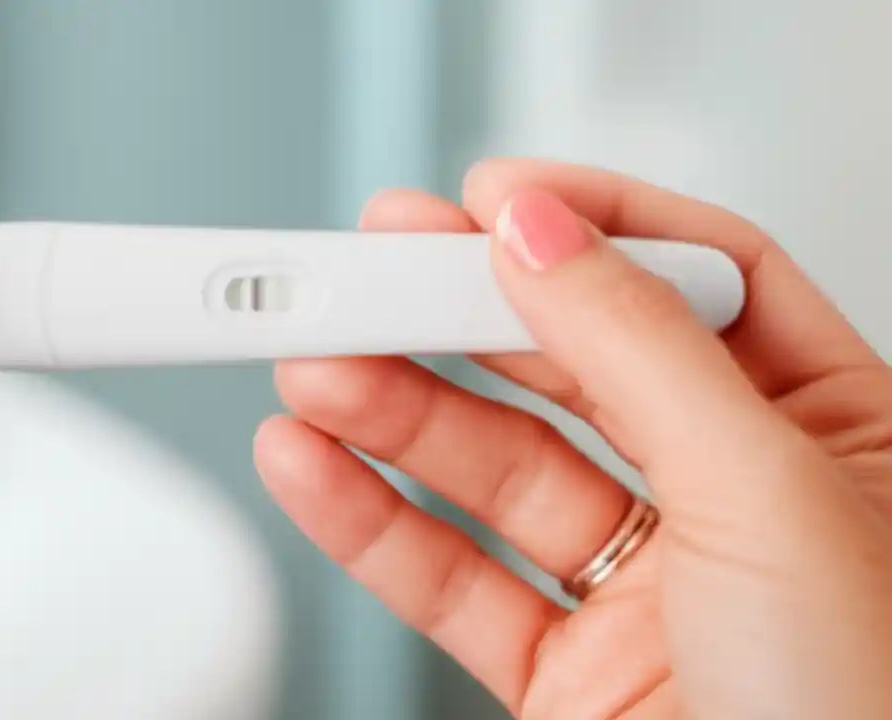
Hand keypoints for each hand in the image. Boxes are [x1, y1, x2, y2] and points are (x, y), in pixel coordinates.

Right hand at [255, 159, 891, 717]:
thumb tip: (542, 236)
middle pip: (569, 365)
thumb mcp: (774, 502)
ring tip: (312, 365)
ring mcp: (639, 588)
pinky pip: (449, 577)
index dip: (589, 226)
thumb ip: (644, 353)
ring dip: (391, 412)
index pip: (700, 280)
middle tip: (359, 272)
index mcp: (832, 437)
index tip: (486, 199)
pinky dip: (370, 521)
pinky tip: (313, 463)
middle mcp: (731, 504)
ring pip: (492, 470)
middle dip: (456, 315)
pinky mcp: (561, 671)